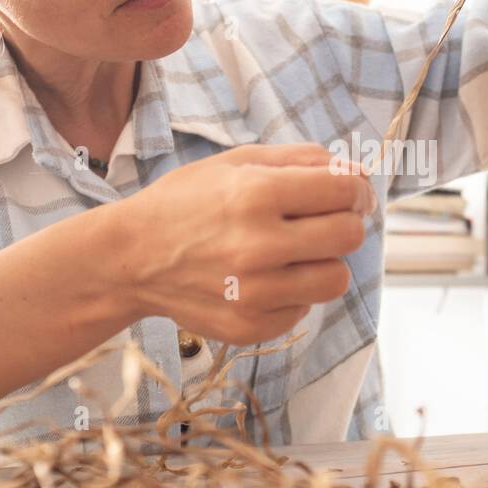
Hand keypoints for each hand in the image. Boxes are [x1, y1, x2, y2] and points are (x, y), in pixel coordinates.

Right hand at [114, 143, 375, 345]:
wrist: (130, 259)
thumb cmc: (186, 202)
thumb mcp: (236, 162)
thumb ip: (302, 160)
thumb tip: (358, 174)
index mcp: (256, 194)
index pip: (345, 191)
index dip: (357, 189)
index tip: (351, 192)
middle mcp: (258, 246)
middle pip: (349, 236)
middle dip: (345, 222)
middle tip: (325, 220)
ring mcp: (254, 293)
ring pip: (335, 279)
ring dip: (324, 261)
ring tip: (296, 252)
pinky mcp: (250, 326)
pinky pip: (304, 308)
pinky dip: (294, 292)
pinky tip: (266, 278)